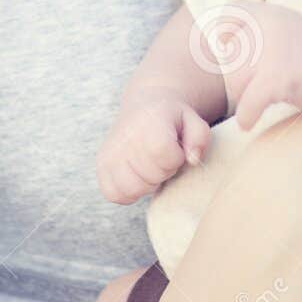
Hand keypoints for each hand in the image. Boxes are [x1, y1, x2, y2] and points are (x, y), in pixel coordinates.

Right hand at [96, 87, 212, 204]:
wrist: (144, 107)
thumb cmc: (172, 119)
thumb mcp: (193, 120)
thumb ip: (200, 138)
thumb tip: (192, 159)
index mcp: (150, 123)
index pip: (165, 156)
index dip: (176, 159)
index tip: (176, 149)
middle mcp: (125, 137)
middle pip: (151, 176)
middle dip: (164, 172)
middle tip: (163, 157)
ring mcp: (109, 152)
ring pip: (132, 189)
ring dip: (147, 184)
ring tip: (151, 166)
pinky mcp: (101, 166)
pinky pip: (114, 194)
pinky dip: (129, 192)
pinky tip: (138, 176)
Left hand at [226, 5, 301, 131]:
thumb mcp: (286, 23)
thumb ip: (258, 28)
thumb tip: (224, 42)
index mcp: (266, 15)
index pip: (228, 13)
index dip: (223, 31)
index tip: (228, 45)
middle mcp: (264, 30)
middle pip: (229, 58)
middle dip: (239, 75)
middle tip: (256, 84)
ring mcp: (270, 55)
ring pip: (236, 82)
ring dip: (243, 96)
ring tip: (257, 101)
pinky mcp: (275, 79)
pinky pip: (248, 103)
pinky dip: (246, 116)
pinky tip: (248, 122)